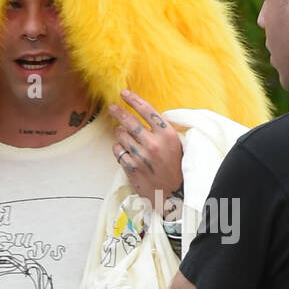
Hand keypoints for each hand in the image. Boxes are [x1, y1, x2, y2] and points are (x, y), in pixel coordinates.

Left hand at [108, 89, 182, 210]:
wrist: (174, 195)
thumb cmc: (176, 167)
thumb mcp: (177, 144)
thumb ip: (162, 130)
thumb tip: (145, 113)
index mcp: (167, 135)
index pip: (147, 111)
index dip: (134, 100)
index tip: (124, 93)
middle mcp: (154, 144)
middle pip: (130, 121)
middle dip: (119, 112)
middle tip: (112, 107)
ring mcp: (141, 157)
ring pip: (121, 136)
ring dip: (120, 132)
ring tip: (123, 133)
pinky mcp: (132, 168)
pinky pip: (117, 151)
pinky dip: (118, 148)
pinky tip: (123, 149)